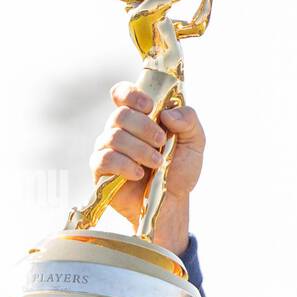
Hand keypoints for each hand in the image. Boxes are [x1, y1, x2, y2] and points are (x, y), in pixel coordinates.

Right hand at [88, 82, 206, 255]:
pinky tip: (138, 174)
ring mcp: (108, 148)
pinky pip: (104, 159)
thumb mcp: (195, 143)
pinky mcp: (101, 169)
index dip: (131, 95)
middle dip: (144, 127)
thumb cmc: (180, 170)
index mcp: (140, 117)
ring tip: (158, 163)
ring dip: (139, 149)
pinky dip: (124, 165)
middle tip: (162, 141)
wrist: (172, 202)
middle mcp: (120, 129)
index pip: (123, 93)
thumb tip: (168, 113)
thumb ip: (189, 121)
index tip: (149, 107)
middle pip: (120, 115)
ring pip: (114, 137)